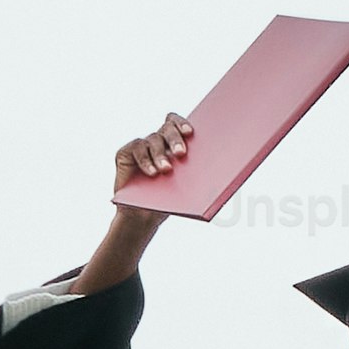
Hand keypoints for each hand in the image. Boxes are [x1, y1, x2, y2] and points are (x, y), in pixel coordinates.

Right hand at [70, 114, 194, 295]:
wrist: (140, 224)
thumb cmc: (167, 208)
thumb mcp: (187, 194)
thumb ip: (198, 179)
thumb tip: (223, 168)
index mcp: (175, 148)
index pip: (178, 124)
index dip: (183, 124)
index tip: (195, 132)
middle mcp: (157, 144)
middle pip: (166, 128)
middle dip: (174, 137)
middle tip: (184, 151)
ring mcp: (140, 150)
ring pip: (150, 139)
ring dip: (159, 153)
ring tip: (168, 169)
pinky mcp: (124, 157)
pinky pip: (133, 149)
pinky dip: (143, 160)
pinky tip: (154, 172)